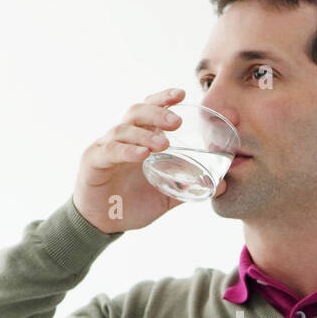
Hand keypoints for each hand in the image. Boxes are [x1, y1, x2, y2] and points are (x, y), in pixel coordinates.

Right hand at [72, 87, 226, 233]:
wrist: (104, 223)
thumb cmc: (132, 203)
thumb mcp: (165, 195)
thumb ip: (189, 187)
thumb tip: (222, 184)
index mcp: (138, 138)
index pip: (150, 110)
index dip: (164, 99)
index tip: (183, 93)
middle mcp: (121, 137)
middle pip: (136, 112)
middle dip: (157, 112)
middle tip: (177, 121)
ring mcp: (105, 147)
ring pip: (123, 130)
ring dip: (144, 134)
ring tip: (163, 143)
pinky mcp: (93, 162)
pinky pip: (111, 152)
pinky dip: (127, 151)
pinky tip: (142, 155)